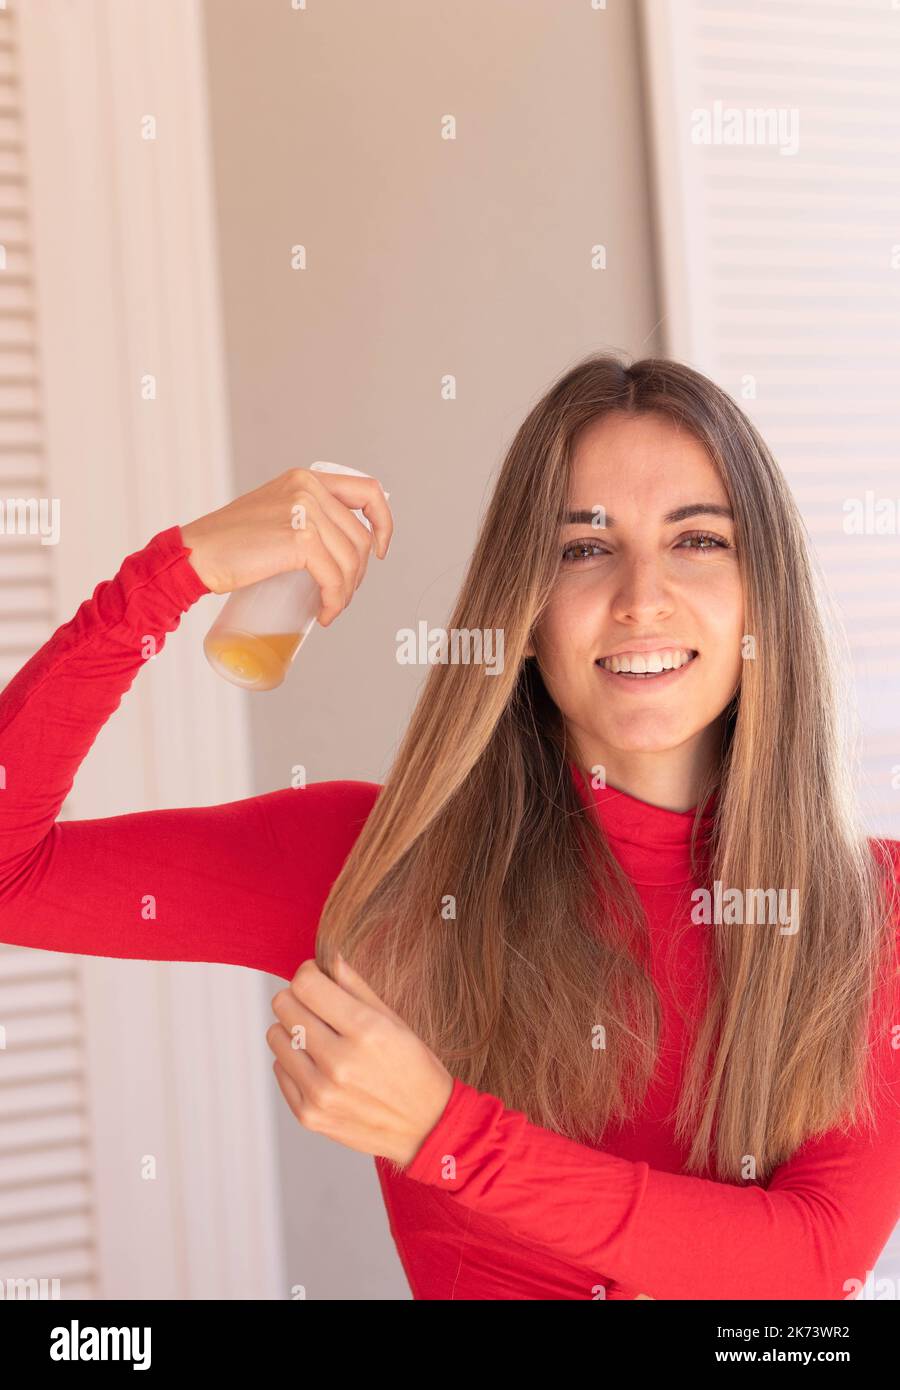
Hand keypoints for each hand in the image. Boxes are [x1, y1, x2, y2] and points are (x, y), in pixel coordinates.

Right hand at [180, 465, 392, 625]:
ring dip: (347, 592)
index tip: (380, 550)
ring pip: (351, 560)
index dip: (384, 522)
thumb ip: (302, 514)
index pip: (368, 490)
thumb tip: (338, 545)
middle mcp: (309, 487)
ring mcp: (305, 511)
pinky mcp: (299, 539)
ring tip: (330, 607)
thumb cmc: (228, 543)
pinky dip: (335, 601)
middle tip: (341, 594)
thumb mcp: (273, 512)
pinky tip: (326, 613)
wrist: (195, 554)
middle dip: (358, 572)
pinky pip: (334, 577)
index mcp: (305, 478)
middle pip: (360, 536)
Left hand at [266, 956, 454, 1167]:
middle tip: (318, 1007)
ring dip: (292, 1030)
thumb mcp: (396, 1021)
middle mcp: (339, 1063)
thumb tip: (328, 958)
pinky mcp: (309, 1116)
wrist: (426, 1128)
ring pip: (275, 1036)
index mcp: (366, 1031)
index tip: (317, 977)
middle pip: (284, 1006)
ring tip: (319, 1038)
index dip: (308, 973)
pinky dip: (294, 1061)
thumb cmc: (415, 1069)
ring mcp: (321, 1093)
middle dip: (298, 999)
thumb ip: (357, 987)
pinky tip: (319, 1065)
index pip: (305, 984)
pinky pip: (279, 1069)